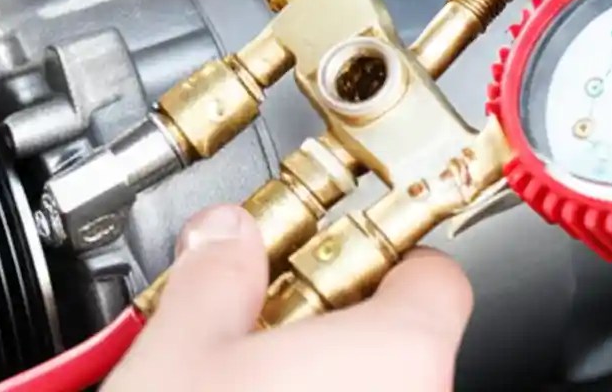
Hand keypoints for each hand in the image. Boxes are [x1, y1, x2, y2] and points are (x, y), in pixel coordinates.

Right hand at [103, 205, 472, 390]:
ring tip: (234, 373)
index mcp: (398, 351)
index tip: (324, 245)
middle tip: (253, 315)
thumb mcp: (180, 348)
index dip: (373, 248)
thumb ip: (214, 273)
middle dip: (322, 315)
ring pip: (371, 383)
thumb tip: (224, 234)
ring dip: (313, 370)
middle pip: (393, 330)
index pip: (431, 269)